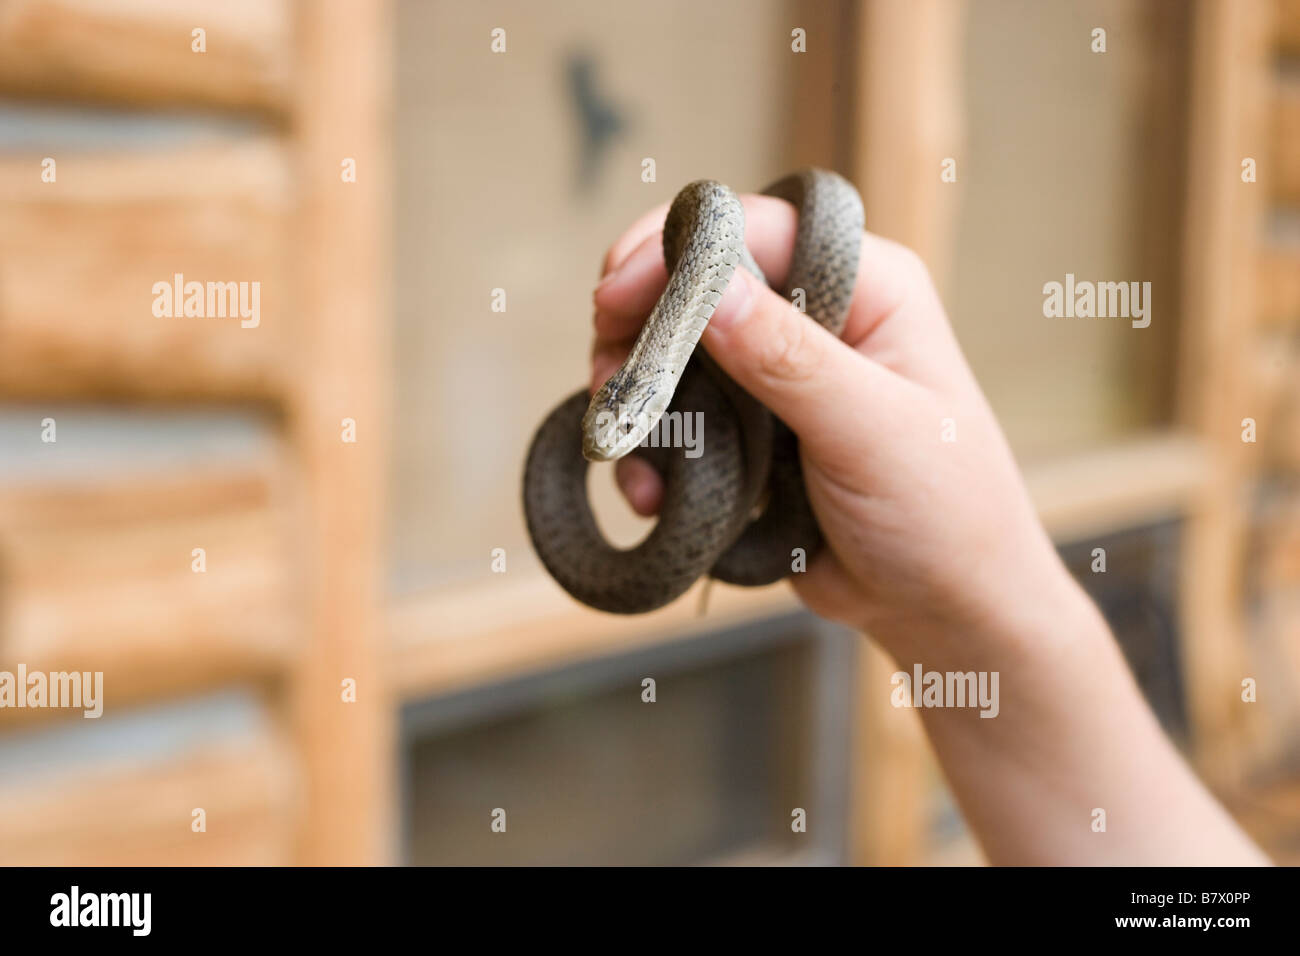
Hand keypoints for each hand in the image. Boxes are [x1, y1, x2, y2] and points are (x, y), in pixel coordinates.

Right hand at [591, 192, 1072, 654]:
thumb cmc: (943, 514)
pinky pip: (678, 420)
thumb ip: (792, 359)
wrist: (942, 609)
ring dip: (637, 398)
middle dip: (640, 327)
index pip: (755, 229)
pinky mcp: (750, 432)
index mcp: (866, 286)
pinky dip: (651, 451)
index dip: (675, 250)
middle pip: (697, 284)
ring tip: (628, 454)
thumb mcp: (871, 431)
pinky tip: (652, 495)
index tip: (612, 296)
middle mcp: (817, 316)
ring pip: (674, 355)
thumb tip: (709, 287)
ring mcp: (777, 376)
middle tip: (608, 374)